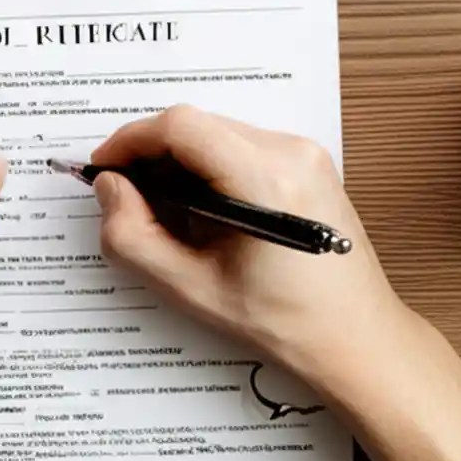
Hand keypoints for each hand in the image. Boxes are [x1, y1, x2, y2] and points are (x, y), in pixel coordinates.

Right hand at [91, 105, 406, 380]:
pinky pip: (240, 144)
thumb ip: (134, 237)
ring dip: (178, 159)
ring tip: (161, 208)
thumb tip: (110, 188)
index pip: (181, 127)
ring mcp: (305, 153)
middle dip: (150, 152)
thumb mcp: (192, 289)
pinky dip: (206, 164)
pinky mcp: (307, 161)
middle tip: (124, 195)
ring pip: (216, 131)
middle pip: (197, 124)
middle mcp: (291, 152)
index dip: (131, 140)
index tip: (104, 168)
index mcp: (266, 181)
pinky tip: (197, 207)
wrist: (356, 336)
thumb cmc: (284, 321)